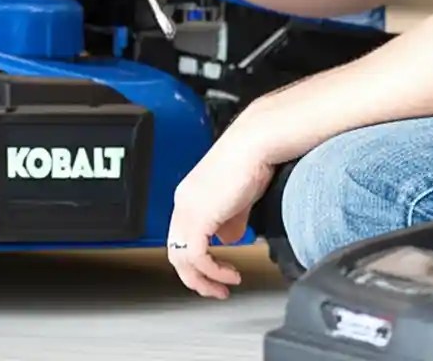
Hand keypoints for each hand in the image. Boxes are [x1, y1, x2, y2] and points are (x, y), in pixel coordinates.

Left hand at [165, 128, 278, 299]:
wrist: (256, 142)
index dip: (196, 261)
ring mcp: (188, 208)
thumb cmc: (252, 160)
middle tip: (215, 290)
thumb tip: (228, 240)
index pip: (181, 238)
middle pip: (176, 253)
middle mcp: (183, 202)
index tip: (215, 274)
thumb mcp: (239, 198)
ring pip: (182, 258)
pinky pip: (196, 255)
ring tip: (224, 287)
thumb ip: (231, 220)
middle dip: (196, 278)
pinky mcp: (199, 215)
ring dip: (204, 279)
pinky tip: (229, 274)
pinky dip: (212, 271)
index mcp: (189, 196)